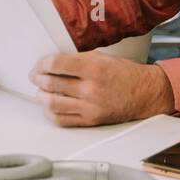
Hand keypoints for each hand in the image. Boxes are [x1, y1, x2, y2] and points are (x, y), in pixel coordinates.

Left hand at [29, 50, 174, 125]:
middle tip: (35, 75)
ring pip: (54, 103)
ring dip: (41, 96)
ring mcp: (90, 107)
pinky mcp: (91, 121)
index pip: (58, 64)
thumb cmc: (125, 74)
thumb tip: (54, 61)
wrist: (145, 94)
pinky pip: (63, 120)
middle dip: (38, 78)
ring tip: (40, 90)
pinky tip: (49, 106)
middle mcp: (91, 88)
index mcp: (94, 68)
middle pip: (52, 83)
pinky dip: (51, 113)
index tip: (40, 63)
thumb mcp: (102, 57)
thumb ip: (78, 59)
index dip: (43, 63)